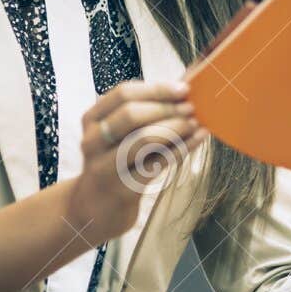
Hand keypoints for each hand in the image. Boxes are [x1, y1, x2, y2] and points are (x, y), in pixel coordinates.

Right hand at [72, 79, 206, 244]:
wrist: (95, 207)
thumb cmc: (116, 161)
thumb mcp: (120, 134)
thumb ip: (146, 110)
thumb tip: (185, 84)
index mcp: (93, 119)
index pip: (123, 94)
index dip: (156, 89)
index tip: (184, 89)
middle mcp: (93, 141)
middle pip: (130, 114)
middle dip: (167, 108)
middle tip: (191, 108)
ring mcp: (104, 167)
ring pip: (142, 140)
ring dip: (174, 128)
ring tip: (195, 123)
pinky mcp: (122, 190)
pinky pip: (156, 165)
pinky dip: (181, 149)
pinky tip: (197, 140)